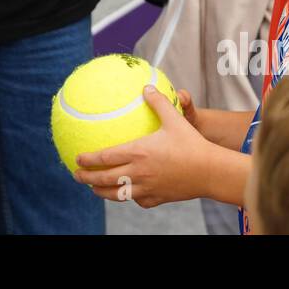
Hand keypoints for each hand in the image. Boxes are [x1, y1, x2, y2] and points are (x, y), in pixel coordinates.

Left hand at [72, 86, 218, 207]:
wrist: (211, 171)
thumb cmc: (192, 143)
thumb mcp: (174, 118)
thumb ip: (158, 102)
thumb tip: (146, 87)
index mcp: (138, 153)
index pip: (105, 158)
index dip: (88, 159)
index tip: (77, 158)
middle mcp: (138, 173)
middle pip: (105, 179)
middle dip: (87, 178)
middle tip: (77, 175)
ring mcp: (147, 189)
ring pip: (117, 195)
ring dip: (103, 192)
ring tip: (95, 189)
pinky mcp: (158, 199)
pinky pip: (138, 200)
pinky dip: (129, 198)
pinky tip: (128, 194)